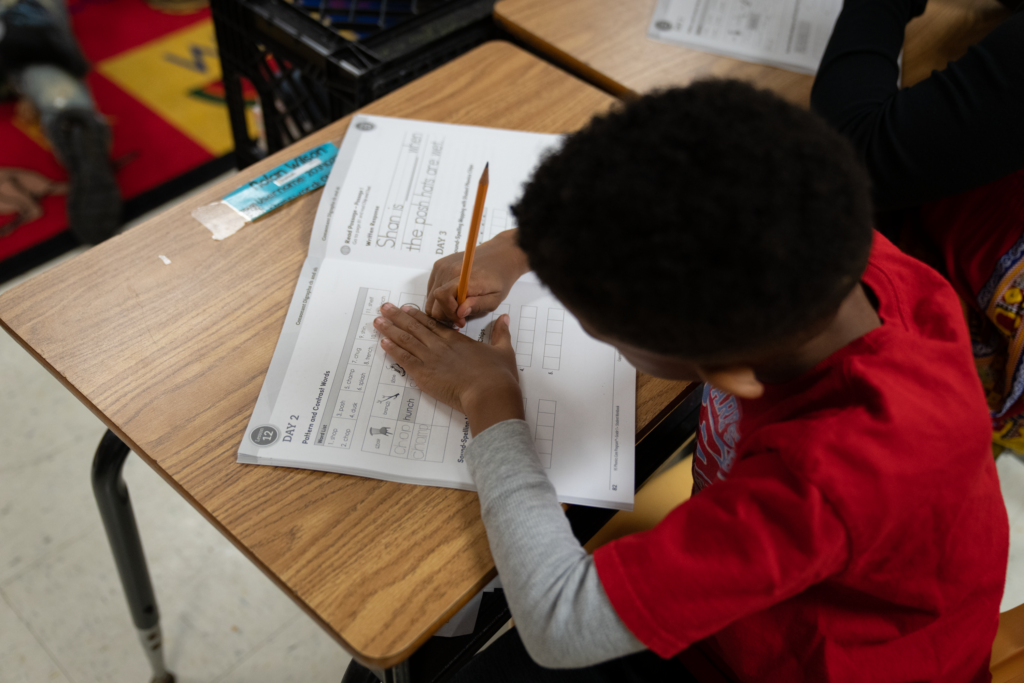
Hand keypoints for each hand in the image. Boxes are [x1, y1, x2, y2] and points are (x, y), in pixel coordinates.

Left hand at [374, 302, 524, 433]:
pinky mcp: (424, 374)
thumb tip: (504, 318)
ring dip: (390, 330)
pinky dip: (393, 350)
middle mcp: (440, 346)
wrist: (490, 393)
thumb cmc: (497, 375)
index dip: (417, 316)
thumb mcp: (503, 350)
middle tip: (384, 308)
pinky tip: (383, 342)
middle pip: (415, 328)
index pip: (432, 324)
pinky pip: (404, 360)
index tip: (406, 308)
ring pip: (406, 341)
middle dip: (397, 317)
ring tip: (378, 321)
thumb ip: (501, 333)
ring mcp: (430, 359)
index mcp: (456, 340)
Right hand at [425, 229, 529, 327]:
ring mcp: (441, 267)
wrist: (499, 255)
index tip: (461, 319)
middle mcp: (448, 270)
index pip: (442, 297)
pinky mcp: (438, 266)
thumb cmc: (499, 278)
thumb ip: (477, 306)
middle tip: (461, 317)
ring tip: (459, 307)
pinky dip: (440, 298)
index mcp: (465, 278)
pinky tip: (454, 298)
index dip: (449, 313)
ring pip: (430, 298)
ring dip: (442, 306)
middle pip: (433, 302)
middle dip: (445, 314)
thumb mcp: (495, 299)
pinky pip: (431, 289)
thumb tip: (460, 312)